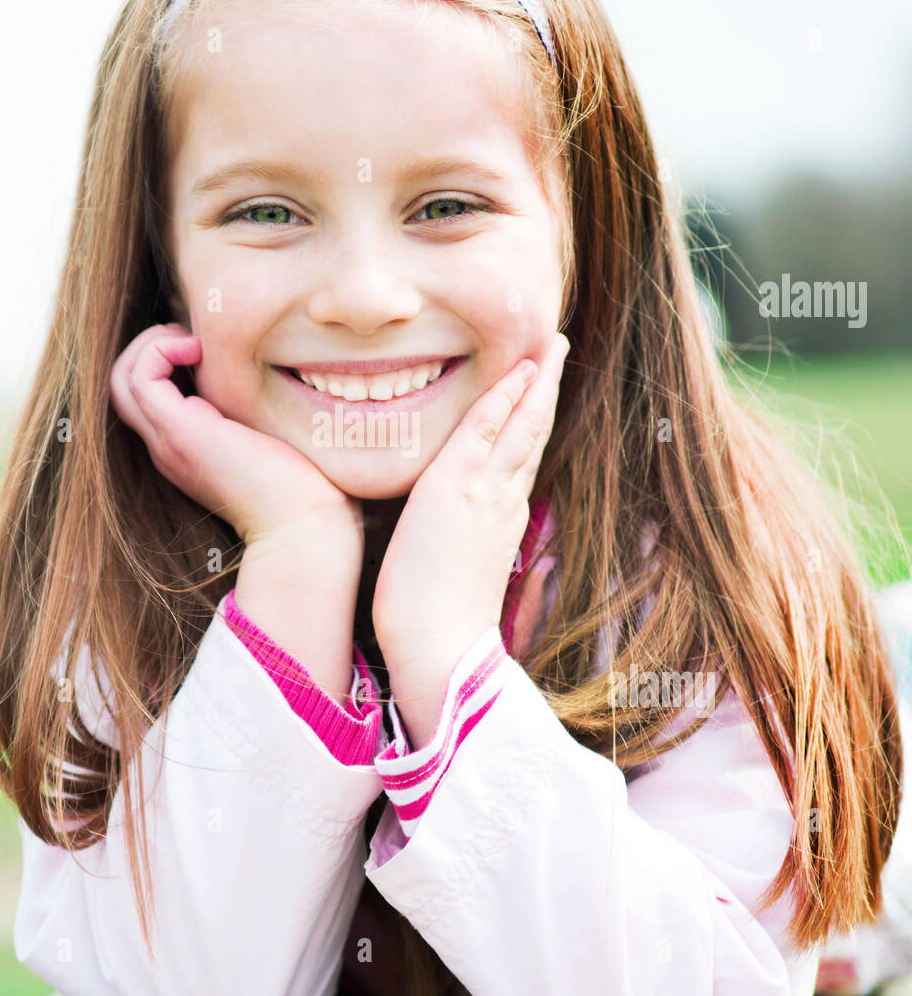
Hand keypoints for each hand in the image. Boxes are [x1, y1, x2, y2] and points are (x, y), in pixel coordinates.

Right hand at [109, 324, 361, 548]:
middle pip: (123, 382)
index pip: (146, 393)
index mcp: (186, 447)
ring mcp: (170, 441)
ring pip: (123, 377)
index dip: (166, 358)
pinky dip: (160, 350)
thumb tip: (273, 375)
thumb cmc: (304, 488)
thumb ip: (255, 411)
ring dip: (153, 344)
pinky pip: (141, 378)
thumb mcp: (270, 438)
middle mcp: (168, 446)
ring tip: (196, 343)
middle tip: (198, 341)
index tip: (211, 351)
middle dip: (152, 345)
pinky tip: (200, 351)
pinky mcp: (182, 434)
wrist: (303, 528)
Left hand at [372, 333, 569, 745]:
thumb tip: (463, 551)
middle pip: (531, 435)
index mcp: (503, 522)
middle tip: (557, 351)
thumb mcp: (459, 579)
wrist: (439, 649)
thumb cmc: (438, 627)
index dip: (530, 423)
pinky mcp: (456, 489)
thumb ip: (467, 553)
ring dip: (536, 382)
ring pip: (520, 426)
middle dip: (546, 391)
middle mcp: (504, 503)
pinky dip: (503, 397)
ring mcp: (486, 494)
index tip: (538, 393)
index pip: (520, 461)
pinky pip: (485, 429)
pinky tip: (518, 370)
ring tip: (551, 346)